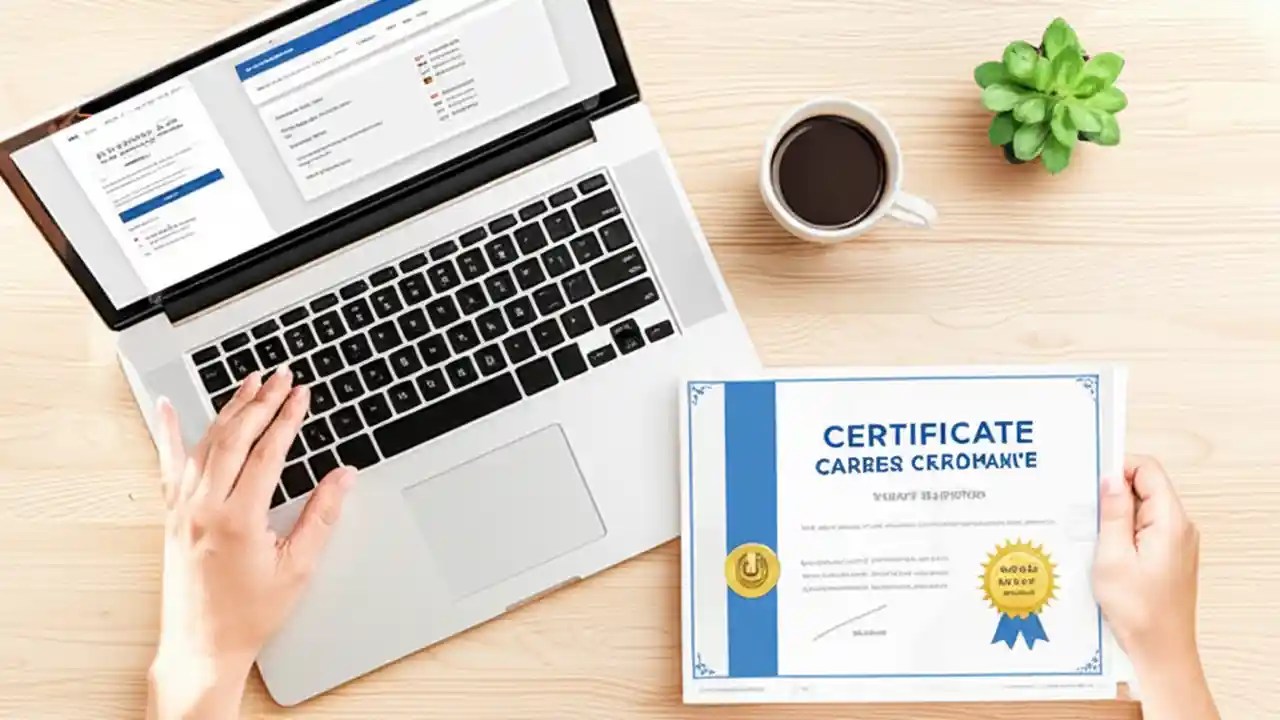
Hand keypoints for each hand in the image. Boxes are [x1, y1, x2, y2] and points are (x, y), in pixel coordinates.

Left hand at [147, 370, 355, 718]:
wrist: (202, 646)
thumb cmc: (249, 614)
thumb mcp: (298, 567)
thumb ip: (321, 516)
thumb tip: (343, 477)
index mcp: (239, 517)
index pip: (268, 451)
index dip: (288, 418)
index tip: (302, 395)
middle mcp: (204, 506)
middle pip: (235, 437)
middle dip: (261, 401)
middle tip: (280, 376)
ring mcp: (182, 508)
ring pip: (205, 443)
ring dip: (229, 409)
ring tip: (248, 383)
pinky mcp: (170, 515)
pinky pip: (168, 464)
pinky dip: (167, 432)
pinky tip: (165, 407)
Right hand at [1093, 455, 1217, 719]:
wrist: (1160, 651)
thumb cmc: (1138, 611)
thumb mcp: (1113, 557)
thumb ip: (1114, 513)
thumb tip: (1111, 477)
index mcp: (1170, 522)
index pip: (1148, 470)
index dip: (1118, 466)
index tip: (1089, 474)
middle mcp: (1179, 527)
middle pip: (1144, 487)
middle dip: (1111, 492)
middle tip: (1081, 508)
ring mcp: (1174, 542)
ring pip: (1141, 509)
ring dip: (1113, 515)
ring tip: (1088, 533)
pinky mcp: (1166, 556)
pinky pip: (1142, 529)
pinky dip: (1120, 532)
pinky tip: (1100, 549)